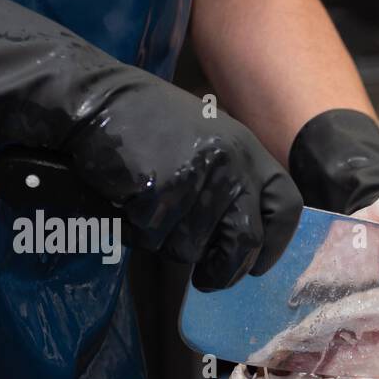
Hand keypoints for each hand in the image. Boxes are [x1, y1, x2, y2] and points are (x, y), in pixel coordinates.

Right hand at [0, 0, 299, 290]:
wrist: (92, 99)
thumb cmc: (147, 127)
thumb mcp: (207, 142)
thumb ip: (233, 183)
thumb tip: (248, 246)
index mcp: (247, 150)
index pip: (286, 207)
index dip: (275, 245)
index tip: (257, 266)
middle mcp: (230, 163)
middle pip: (245, 242)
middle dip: (224, 269)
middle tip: (207, 279)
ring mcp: (197, 178)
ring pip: (192, 247)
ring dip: (167, 243)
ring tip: (149, 210)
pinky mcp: (160, 191)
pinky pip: (154, 237)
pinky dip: (137, 231)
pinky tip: (127, 201)